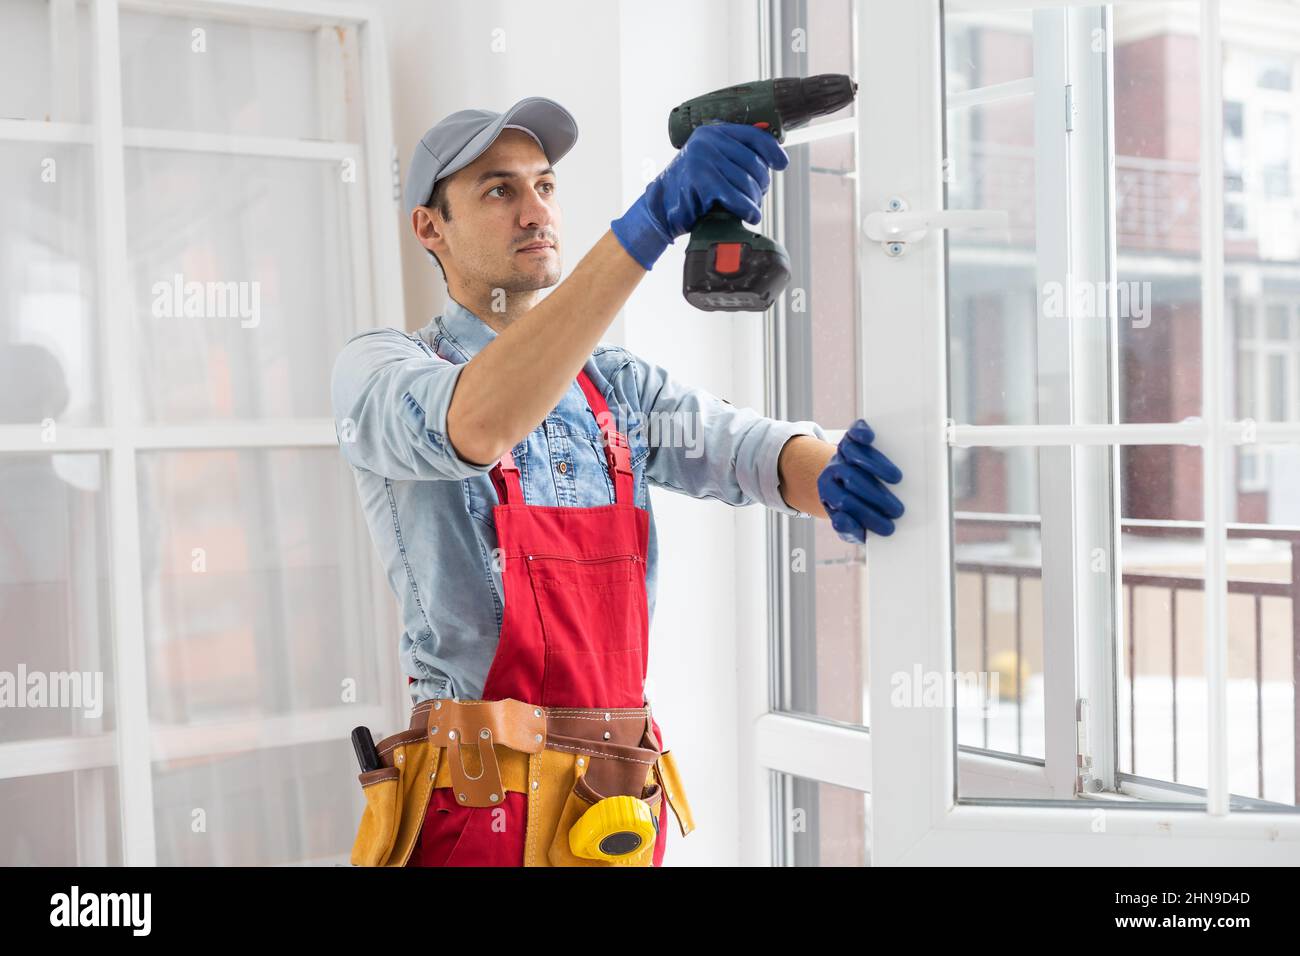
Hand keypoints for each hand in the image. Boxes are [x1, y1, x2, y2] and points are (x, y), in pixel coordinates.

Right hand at [610, 122, 788, 270]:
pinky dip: (748, 209)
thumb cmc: (689, 188)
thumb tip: (769, 159)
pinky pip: (736, 196)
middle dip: (761, 183)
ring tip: (752, 208)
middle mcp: (708, 141)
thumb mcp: (709, 162)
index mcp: (713, 131)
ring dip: (754, 200)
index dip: (772, 151)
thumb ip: (732, 155)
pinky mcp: (702, 181)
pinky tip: (750, 216)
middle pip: (754, 162)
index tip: (782, 163)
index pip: (753, 135)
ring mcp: (704, 159)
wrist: (660, 208)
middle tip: (757, 196)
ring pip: (747, 181)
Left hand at [817, 419, 903, 543]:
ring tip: (897, 479)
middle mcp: (833, 469)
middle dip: (876, 496)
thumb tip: (841, 522)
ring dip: (875, 465)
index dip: (866, 516)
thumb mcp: (849, 522)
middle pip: (851, 478)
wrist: (850, 480)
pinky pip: (853, 432)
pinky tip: (871, 438)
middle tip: (898, 510)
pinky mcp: (851, 436)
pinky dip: (861, 433)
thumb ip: (847, 528)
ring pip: (853, 453)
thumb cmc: (855, 505)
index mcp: (828, 491)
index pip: (844, 502)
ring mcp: (842, 451)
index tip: (889, 528)